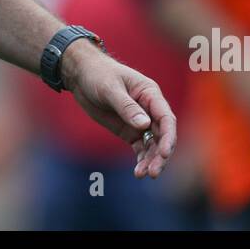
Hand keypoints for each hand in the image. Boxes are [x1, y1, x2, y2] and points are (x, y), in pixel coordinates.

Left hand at [61, 42, 177, 178]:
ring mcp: (140, 121)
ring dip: (150, 160)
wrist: (81, 74)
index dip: (168, 137)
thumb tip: (145, 125)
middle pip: (162, 135)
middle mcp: (150, 109)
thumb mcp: (109, 88)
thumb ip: (126, 107)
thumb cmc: (98, 74)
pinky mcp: (129, 130)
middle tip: (153, 172)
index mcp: (150, 94)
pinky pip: (140, 147)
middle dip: (160, 155)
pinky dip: (141, 159)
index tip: (164, 153)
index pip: (166, 118)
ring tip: (141, 174)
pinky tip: (137, 171)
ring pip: (153, 144)